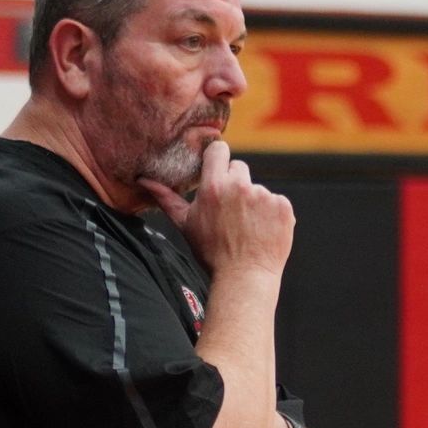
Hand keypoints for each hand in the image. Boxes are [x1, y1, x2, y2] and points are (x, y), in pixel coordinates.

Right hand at [141, 139, 293, 276]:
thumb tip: (145, 180)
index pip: (218, 149)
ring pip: (258, 189)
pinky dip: (273, 215)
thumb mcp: (186, 224)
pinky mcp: (283, 207)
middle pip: (239, 168)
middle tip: (231, 211)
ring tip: (247, 227)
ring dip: (255, 203)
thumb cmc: (212, 254)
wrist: (244, 278)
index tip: (218, 171)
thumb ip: (167, 199)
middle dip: (236, 184)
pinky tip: (263, 232)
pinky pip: (277, 202)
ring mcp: (264, 196)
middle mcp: (240, 186)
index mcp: (213, 186)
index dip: (218, 159)